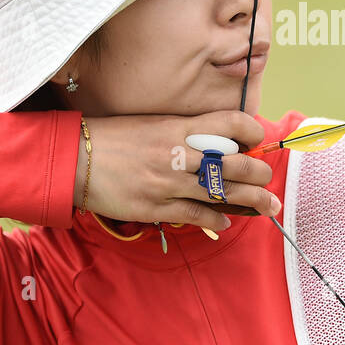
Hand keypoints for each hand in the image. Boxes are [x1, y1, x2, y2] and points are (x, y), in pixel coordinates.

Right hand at [74, 110, 280, 234]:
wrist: (75, 159)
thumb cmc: (115, 138)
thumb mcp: (153, 123)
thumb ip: (186, 130)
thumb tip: (219, 142)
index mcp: (177, 126)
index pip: (229, 123)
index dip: (252, 130)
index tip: (259, 138)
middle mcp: (177, 153)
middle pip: (234, 163)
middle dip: (259, 172)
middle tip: (268, 177)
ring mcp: (167, 182)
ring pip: (221, 193)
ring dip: (251, 200)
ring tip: (268, 205)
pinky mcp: (155, 207)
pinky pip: (194, 215)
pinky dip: (215, 220)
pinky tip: (227, 222)